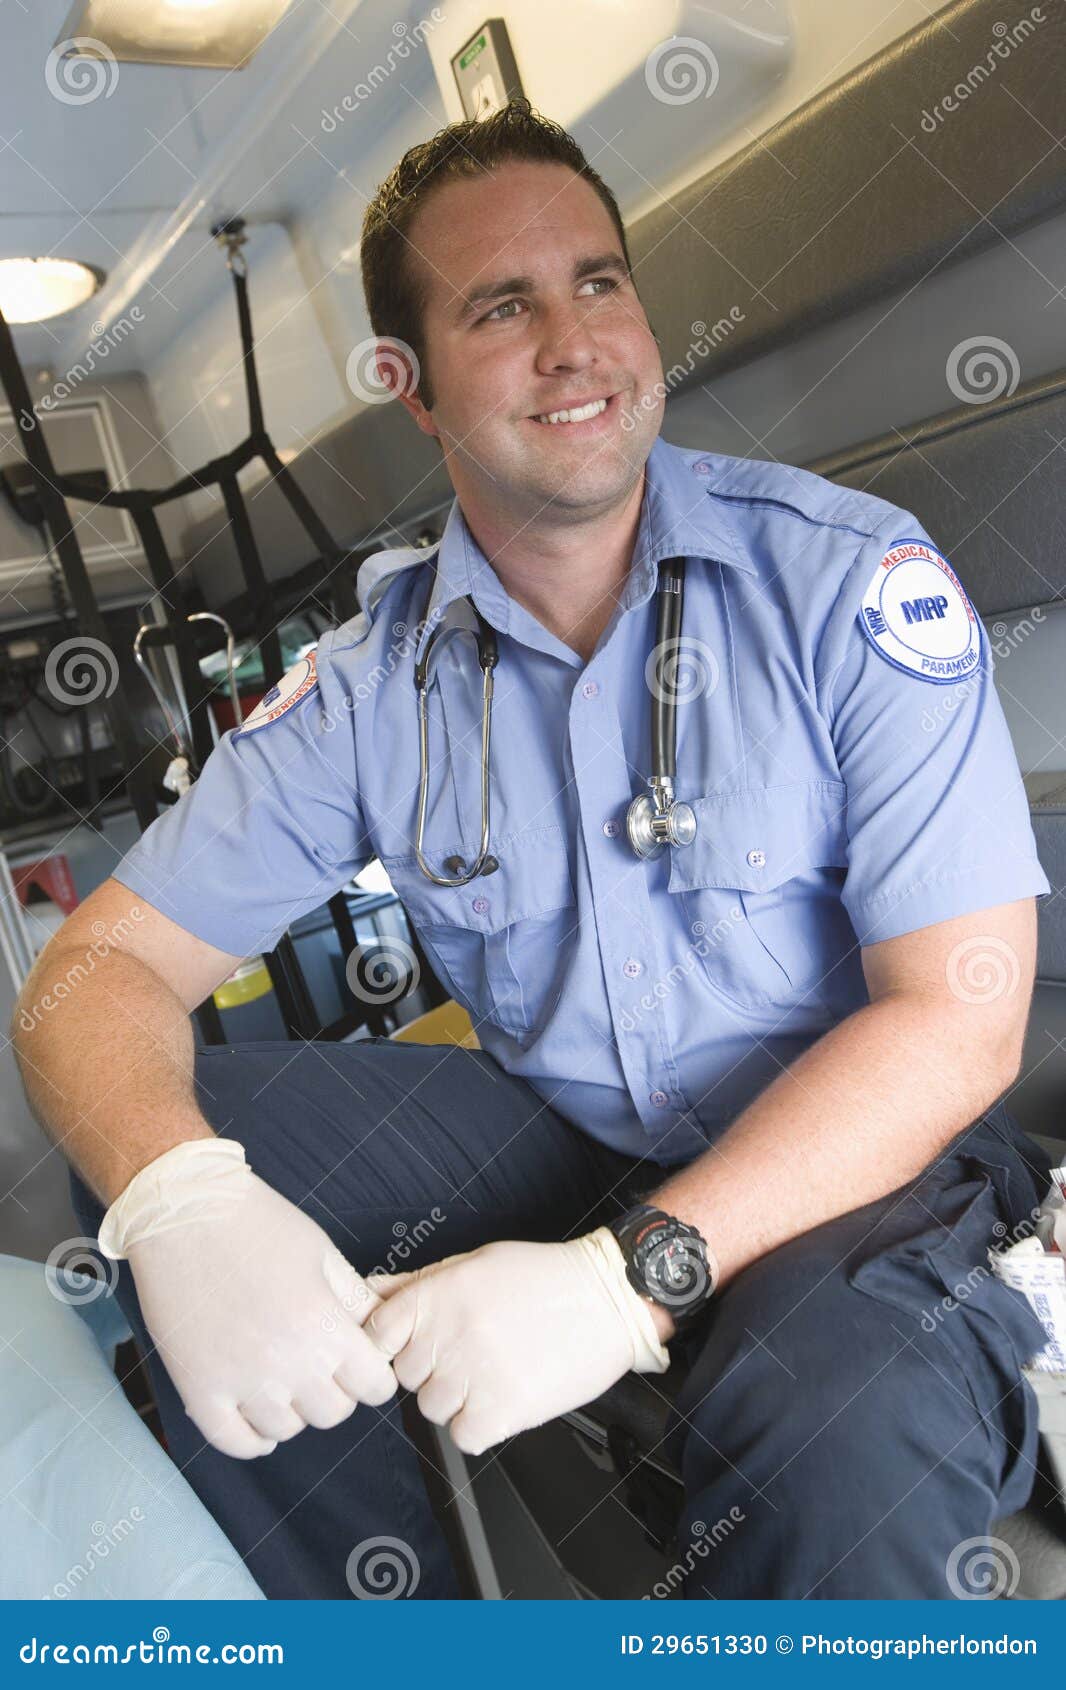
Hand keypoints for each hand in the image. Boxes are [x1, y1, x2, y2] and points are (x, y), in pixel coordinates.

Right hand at [112, 1144, 396, 1458]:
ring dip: (293, 1409)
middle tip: (319, 1362)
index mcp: (323, 1325)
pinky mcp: (198, 1389)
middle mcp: (285, 1362)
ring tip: (284, 1378)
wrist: (184, 1212)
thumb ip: (357, 1300)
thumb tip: (383, 1331)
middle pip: (333, 1413)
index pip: (373, 1387)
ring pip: (286, 1429)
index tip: (359, 1362)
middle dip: (335, 1390)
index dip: (371, 1374)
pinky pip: (235, 1442)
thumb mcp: (323, 1253)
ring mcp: (239, 1380)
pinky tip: (258, 1415)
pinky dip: (253, 1437)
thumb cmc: (259, 1224)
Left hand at [365, 1228, 669, 1455]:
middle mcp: (450, 1333)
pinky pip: (463, 1436)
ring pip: (432, 1408)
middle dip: (432, 1368)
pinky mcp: (503, 1410)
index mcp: (439, 1294)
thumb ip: (417, 1283)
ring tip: (495, 1371)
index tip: (415, 1344)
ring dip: (457, 1398)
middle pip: (406, 1375)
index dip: (393, 1343)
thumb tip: (368, 1289)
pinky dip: (480, 1425)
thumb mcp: (474, 1264)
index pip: (377, 1333)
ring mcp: (474, 1374)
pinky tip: (503, 1397)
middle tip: (471, 1352)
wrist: (610, 1299)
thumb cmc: (545, 1278)